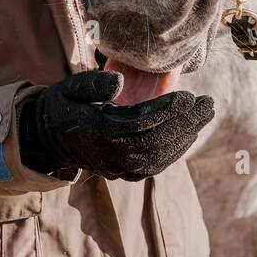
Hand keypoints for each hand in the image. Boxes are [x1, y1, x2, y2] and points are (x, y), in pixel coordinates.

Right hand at [19, 69, 213, 181]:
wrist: (47, 138)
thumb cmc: (63, 106)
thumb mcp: (70, 87)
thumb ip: (94, 83)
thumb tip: (121, 83)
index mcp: (99, 130)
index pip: (141, 122)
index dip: (167, 110)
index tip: (189, 95)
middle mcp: (110, 153)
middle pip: (157, 140)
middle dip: (186, 122)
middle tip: (209, 103)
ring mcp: (117, 167)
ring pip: (159, 156)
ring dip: (186, 136)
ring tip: (204, 116)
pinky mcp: (123, 173)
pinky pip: (155, 166)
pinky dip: (175, 152)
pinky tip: (189, 134)